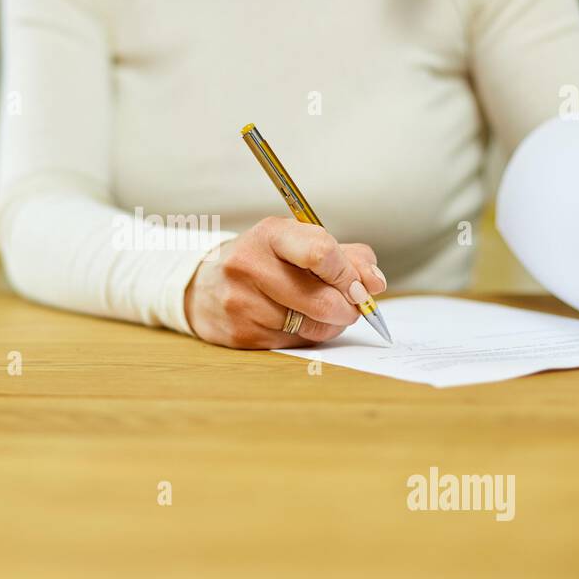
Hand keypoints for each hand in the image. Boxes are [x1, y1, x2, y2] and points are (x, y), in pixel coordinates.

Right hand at [184, 216, 386, 348]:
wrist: (204, 288)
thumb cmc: (264, 262)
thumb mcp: (299, 244)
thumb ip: (346, 256)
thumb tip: (375, 283)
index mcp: (269, 234)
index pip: (322, 253)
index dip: (350, 274)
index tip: (361, 285)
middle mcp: (249, 266)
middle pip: (324, 300)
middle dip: (348, 307)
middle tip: (349, 304)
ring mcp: (242, 303)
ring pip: (315, 326)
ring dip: (330, 324)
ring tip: (318, 311)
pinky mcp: (242, 334)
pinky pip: (296, 343)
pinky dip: (307, 336)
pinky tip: (294, 322)